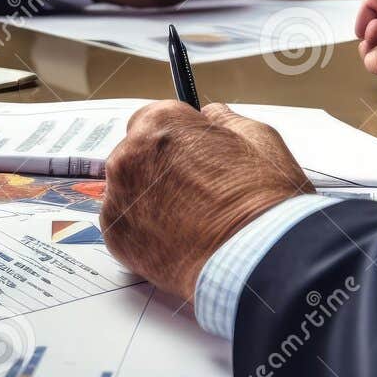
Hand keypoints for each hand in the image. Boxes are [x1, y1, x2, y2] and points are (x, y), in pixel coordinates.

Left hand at [102, 101, 311, 301]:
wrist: (254, 259)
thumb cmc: (260, 200)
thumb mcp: (259, 138)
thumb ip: (225, 120)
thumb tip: (212, 116)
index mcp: (160, 124)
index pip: (152, 119)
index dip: (176, 138)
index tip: (190, 154)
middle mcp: (129, 155)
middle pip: (136, 155)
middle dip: (160, 169)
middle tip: (196, 192)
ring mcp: (118, 198)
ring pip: (129, 191)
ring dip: (150, 200)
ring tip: (189, 220)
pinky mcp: (115, 237)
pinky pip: (125, 226)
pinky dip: (144, 232)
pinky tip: (176, 240)